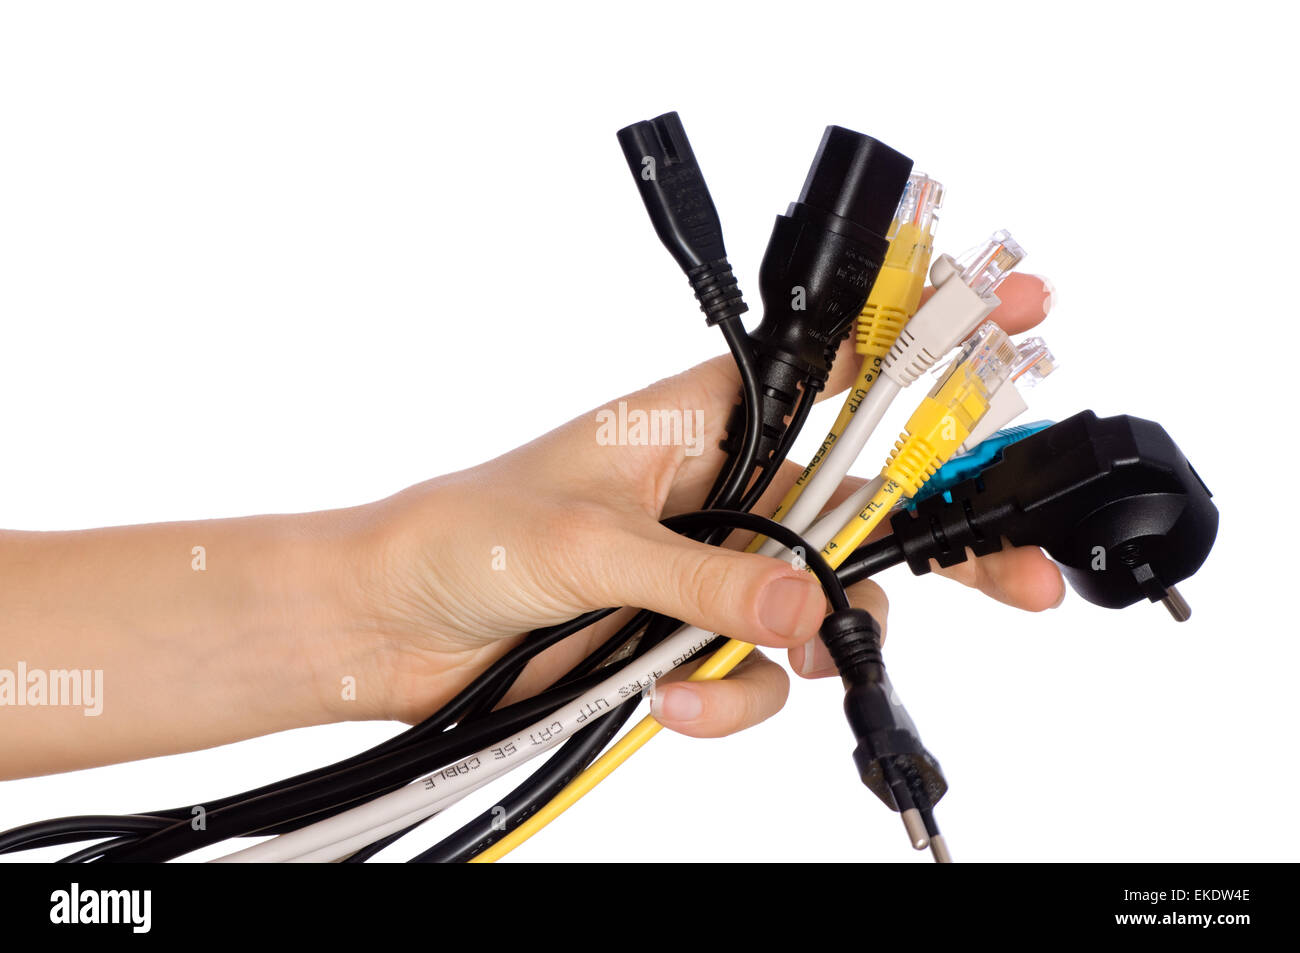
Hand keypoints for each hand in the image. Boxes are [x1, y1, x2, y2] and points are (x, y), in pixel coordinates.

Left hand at [345, 273, 1062, 734]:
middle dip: (928, 548)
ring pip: (818, 610)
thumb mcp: (588, 547)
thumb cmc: (464, 537)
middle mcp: (723, 490)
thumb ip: (707, 583)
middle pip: (859, 509)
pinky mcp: (694, 634)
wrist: (395, 627)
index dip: (927, 358)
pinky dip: (728, 700)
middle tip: (1018, 580)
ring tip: (714, 677)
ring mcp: (714, 567)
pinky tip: (669, 703)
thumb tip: (805, 609)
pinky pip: (759, 674)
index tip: (1017, 330)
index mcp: (701, 420)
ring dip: (793, 654)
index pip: (835, 378)